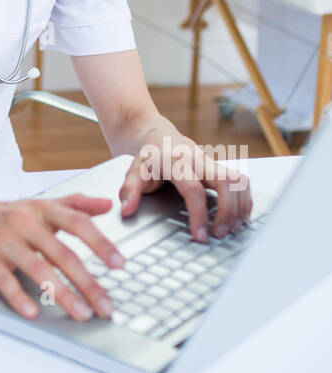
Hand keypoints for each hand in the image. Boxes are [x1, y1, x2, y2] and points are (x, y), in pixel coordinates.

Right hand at [0, 192, 124, 320]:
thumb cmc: (2, 213)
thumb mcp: (39, 203)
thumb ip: (74, 204)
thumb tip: (108, 204)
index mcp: (42, 209)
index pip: (78, 224)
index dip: (101, 243)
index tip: (119, 264)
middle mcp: (24, 223)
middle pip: (62, 253)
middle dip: (88, 282)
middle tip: (107, 305)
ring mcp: (3, 241)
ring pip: (37, 269)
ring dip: (62, 294)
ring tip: (82, 314)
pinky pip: (4, 280)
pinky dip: (19, 297)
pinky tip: (33, 313)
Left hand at [120, 130, 251, 241]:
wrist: (155, 136)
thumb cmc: (147, 157)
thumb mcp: (134, 171)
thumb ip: (129, 190)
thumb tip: (126, 210)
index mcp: (177, 162)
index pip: (194, 190)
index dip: (199, 214)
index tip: (200, 236)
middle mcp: (199, 160)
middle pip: (226, 182)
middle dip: (228, 211)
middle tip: (220, 233)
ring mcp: (212, 163)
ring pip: (238, 180)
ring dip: (240, 206)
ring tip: (233, 229)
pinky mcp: (219, 168)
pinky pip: (241, 181)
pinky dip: (245, 200)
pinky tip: (240, 217)